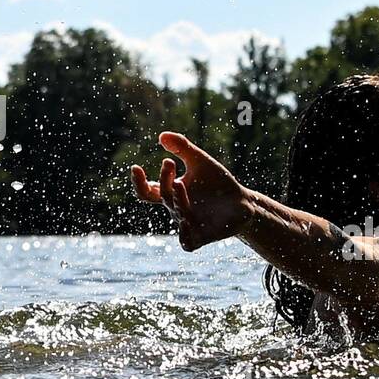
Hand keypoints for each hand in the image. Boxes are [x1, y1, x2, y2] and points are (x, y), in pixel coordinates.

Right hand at [130, 133, 252, 250]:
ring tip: (180, 184)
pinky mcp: (202, 236)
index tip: (135, 167)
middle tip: (169, 163)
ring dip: (176, 200)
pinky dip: (185, 236)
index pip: (147, 191)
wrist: (242, 203)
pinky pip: (188, 242)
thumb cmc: (217, 184)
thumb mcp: (200, 162)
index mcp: (171, 193)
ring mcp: (188, 224)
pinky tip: (186, 223)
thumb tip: (162, 136)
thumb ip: (182, 148)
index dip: (138, 182)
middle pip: (163, 197)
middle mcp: (176, 209)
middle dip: (164, 180)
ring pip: (176, 215)